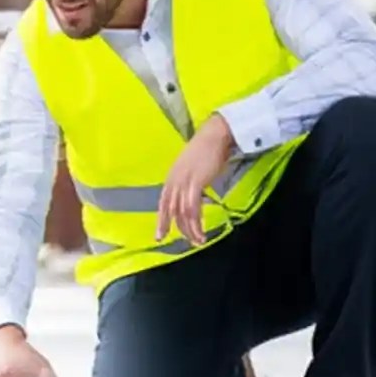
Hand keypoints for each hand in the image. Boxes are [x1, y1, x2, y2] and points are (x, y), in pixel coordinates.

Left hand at [156, 114, 234, 245]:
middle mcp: (174, 180)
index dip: (161, 219)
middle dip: (168, 227)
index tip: (160, 234)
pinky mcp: (195, 183)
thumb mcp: (193, 168)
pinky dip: (196, 222)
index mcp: (172, 177)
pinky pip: (192, 208)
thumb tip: (194, 195)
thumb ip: (190, 181)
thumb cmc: (208, 149)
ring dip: (189, 229)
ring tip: (197, 240)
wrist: (215, 135)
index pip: (163, 202)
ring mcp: (184, 181)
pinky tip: (201, 231)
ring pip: (182, 212)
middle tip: (169, 241)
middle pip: (168, 209)